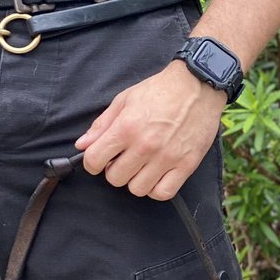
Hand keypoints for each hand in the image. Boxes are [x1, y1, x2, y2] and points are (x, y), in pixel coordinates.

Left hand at [75, 61, 226, 200]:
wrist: (196, 86)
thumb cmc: (159, 91)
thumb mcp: (124, 100)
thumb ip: (102, 125)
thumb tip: (83, 145)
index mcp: (126, 127)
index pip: (95, 160)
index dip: (92, 162)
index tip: (99, 159)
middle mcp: (145, 146)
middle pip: (115, 178)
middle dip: (114, 171)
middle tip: (123, 160)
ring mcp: (167, 158)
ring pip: (138, 189)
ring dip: (135, 180)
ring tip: (141, 168)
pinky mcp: (186, 165)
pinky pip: (163, 193)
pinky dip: (156, 189)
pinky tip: (156, 177)